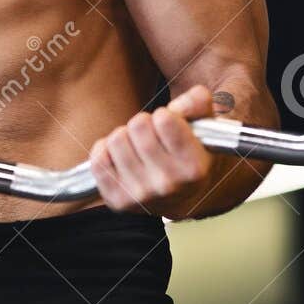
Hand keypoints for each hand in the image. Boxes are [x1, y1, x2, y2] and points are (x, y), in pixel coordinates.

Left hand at [88, 85, 218, 218]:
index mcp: (194, 168)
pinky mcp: (118, 201)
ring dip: (124, 137)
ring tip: (137, 148)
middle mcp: (169, 185)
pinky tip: (121, 158)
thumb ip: (198, 102)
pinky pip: (98, 160)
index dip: (164, 115)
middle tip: (151, 136)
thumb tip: (177, 107)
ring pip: (116, 140)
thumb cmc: (190, 151)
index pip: (163, 120)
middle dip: (143, 124)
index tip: (168, 126)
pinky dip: (105, 151)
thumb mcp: (205, 125)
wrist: (180, 198)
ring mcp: (141, 195)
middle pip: (137, 125)